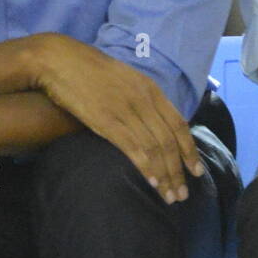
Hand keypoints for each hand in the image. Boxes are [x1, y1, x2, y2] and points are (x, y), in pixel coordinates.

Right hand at [28, 34, 202, 203]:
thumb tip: (152, 121)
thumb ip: (141, 98)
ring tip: (170, 197)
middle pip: (170, 141)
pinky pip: (133, 148)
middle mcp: (143, 100)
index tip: (196, 170)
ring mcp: (126, 110)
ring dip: (165, 176)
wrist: (61, 60)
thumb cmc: (89, 70)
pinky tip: (152, 183)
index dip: (190, 150)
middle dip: (179, 171)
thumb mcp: (125, 78)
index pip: (179, 124)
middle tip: (183, 194)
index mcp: (150, 89)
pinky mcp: (106, 121)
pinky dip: (146, 168)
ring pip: (155, 148)